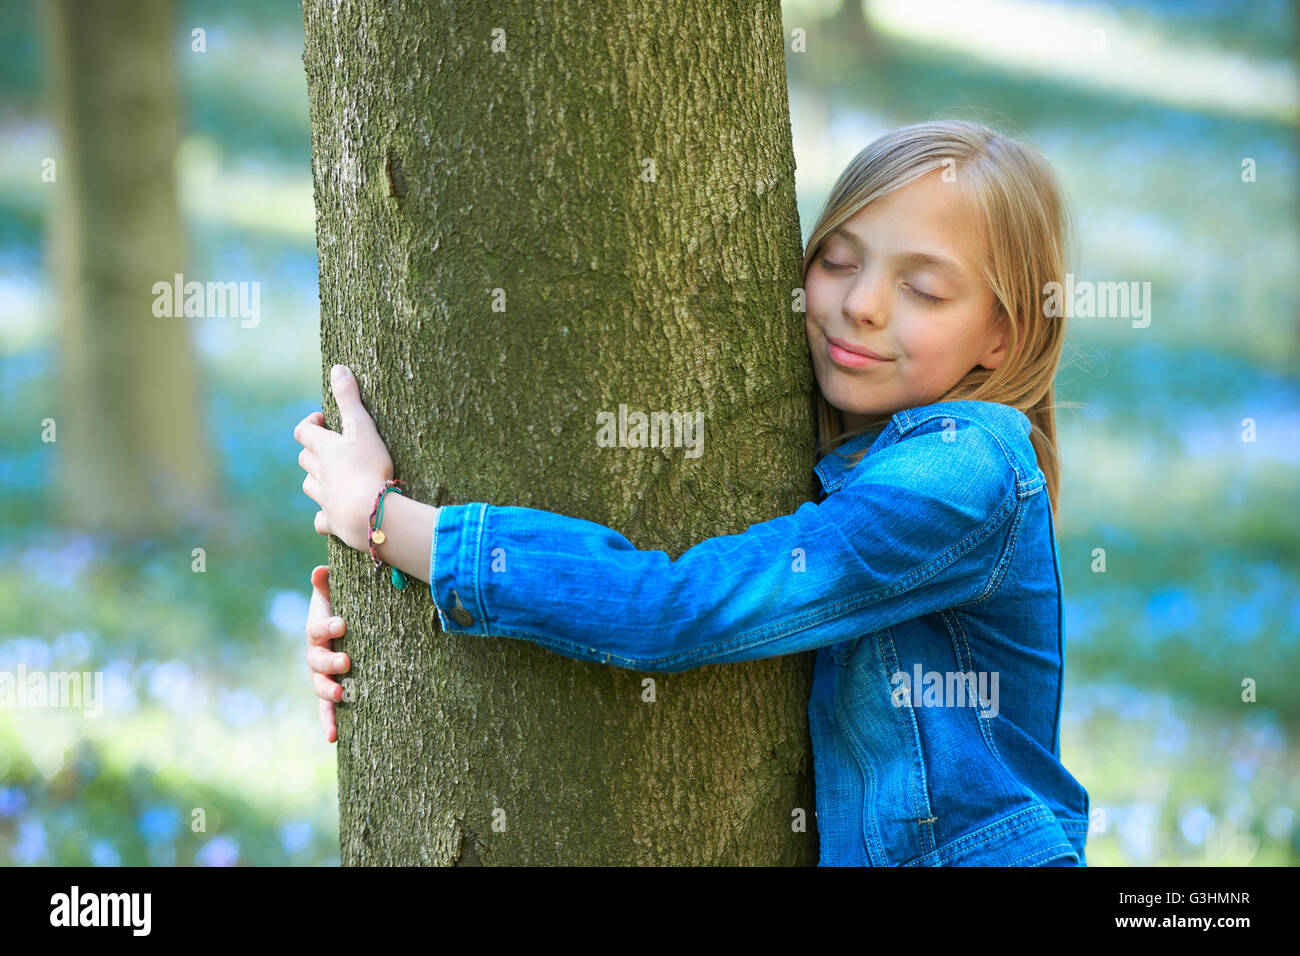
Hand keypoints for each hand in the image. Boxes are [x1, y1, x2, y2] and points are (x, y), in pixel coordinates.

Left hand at [293, 364, 393, 553]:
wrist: (371, 514)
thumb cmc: (369, 468)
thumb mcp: (363, 428)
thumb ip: (350, 399)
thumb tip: (338, 368)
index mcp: (323, 450)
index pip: (304, 431)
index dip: (310, 424)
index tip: (323, 421)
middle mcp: (318, 473)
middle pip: (305, 459)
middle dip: (313, 452)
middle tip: (333, 449)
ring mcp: (323, 499)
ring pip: (310, 486)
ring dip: (317, 480)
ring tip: (334, 478)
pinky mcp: (332, 521)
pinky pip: (321, 519)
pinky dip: (325, 515)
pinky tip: (334, 513)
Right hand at [305, 565, 349, 742]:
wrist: (345, 630)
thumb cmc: (343, 608)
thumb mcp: (335, 594)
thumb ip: (326, 584)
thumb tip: (320, 570)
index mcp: (317, 630)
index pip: (318, 629)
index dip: (328, 626)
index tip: (343, 624)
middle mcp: (316, 655)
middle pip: (317, 660)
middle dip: (330, 661)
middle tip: (346, 661)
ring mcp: (322, 676)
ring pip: (321, 686)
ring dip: (329, 691)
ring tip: (343, 693)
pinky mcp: (332, 693)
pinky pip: (327, 710)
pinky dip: (329, 722)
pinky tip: (334, 737)